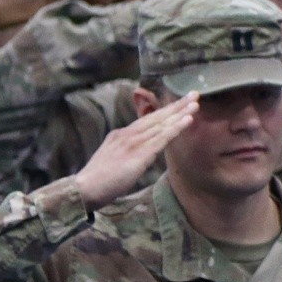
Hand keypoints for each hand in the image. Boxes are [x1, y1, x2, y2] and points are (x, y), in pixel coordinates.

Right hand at [74, 91, 200, 207]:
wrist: (85, 188)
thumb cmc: (99, 180)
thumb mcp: (113, 159)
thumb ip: (128, 152)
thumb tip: (142, 153)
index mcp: (122, 134)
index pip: (147, 120)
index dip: (165, 111)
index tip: (179, 103)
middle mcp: (128, 134)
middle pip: (156, 116)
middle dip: (176, 105)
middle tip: (193, 93)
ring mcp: (133, 142)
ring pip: (161, 124)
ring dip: (180, 113)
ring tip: (195, 102)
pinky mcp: (139, 153)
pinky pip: (162, 138)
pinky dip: (176, 127)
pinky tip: (188, 120)